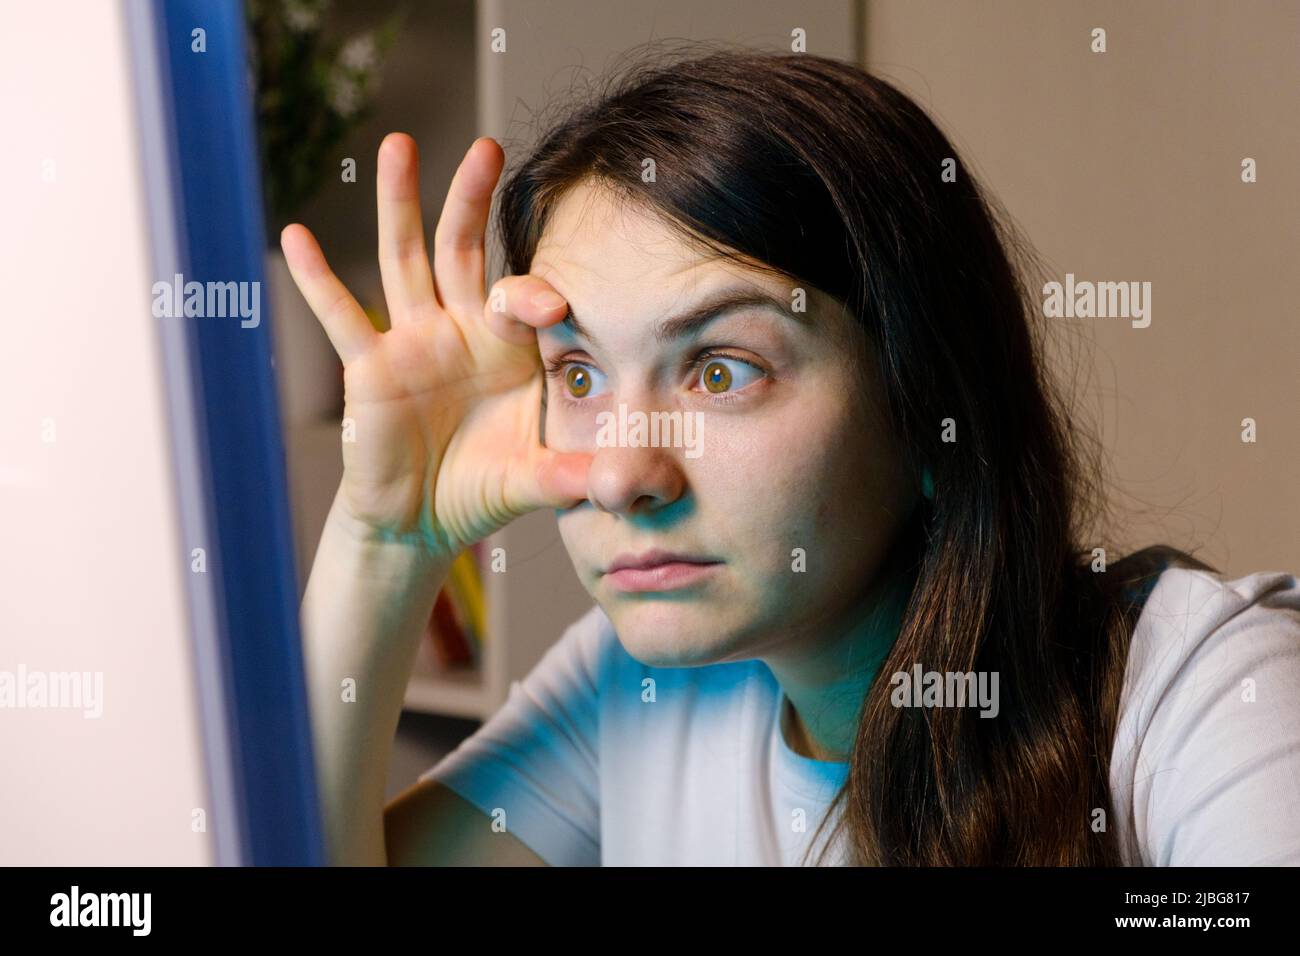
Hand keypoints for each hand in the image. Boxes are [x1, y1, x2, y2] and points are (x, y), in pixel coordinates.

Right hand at [280, 133, 590, 559]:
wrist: (421, 522)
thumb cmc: (484, 489)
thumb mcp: (533, 479)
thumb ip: (571, 474)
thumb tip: (622, 484)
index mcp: (508, 349)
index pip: (522, 300)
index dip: (535, 297)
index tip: (555, 307)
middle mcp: (460, 331)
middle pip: (463, 251)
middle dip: (471, 200)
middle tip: (486, 146)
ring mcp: (412, 342)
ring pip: (405, 260)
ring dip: (400, 204)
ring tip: (398, 145)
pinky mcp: (368, 366)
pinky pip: (341, 315)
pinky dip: (317, 279)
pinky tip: (296, 236)